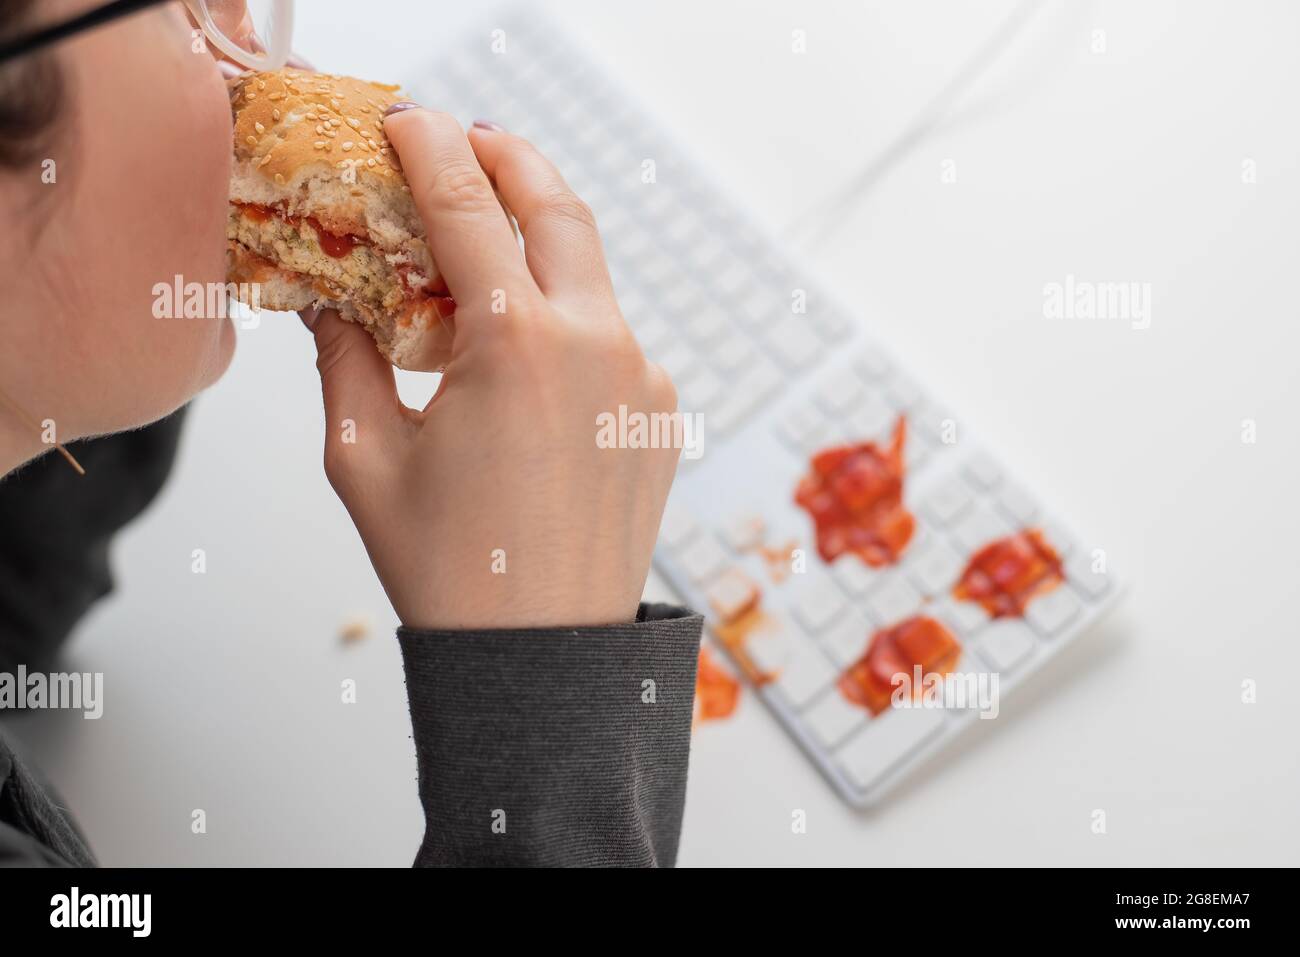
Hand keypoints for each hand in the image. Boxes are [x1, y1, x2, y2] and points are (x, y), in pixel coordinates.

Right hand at [303, 112, 679, 629]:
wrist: (544, 659)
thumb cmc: (452, 572)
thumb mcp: (368, 457)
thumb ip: (347, 357)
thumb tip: (332, 300)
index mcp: (518, 345)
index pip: (467, 207)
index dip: (431, 150)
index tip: (408, 122)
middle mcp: (596, 344)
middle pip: (559, 208)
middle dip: (512, 162)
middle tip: (471, 143)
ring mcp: (641, 377)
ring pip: (591, 274)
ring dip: (541, 247)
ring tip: (487, 259)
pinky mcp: (662, 411)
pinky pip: (611, 339)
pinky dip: (569, 322)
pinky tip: (527, 357)